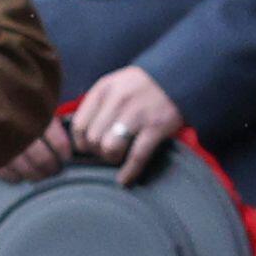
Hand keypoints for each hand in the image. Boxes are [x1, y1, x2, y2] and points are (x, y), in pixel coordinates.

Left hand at [50, 64, 189, 178]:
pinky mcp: (157, 127)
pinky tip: (125, 179)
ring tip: (118, 158)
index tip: (87, 149)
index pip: (79, 125)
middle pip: (94, 139)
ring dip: (112, 159)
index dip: (81, 143)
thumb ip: (97, 106)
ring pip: (111, 148)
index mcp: (103, 90)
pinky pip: (137, 156)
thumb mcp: (114, 85)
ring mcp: (138, 114)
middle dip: (97, 152)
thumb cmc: (140, 86)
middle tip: (107, 152)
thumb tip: (80, 137)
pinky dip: (129, 172)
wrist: (177, 76)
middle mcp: (118, 100)